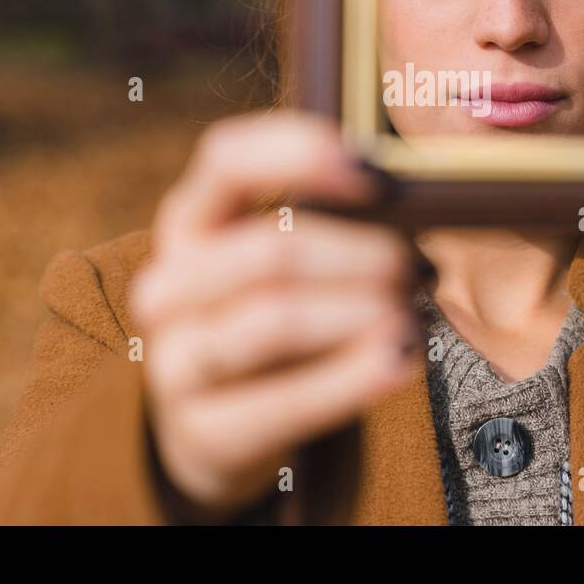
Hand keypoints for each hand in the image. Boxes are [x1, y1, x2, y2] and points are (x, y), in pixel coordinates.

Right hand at [128, 110, 423, 518]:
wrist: (224, 430)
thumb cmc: (278, 319)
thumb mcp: (291, 260)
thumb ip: (335, 217)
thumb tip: (411, 185)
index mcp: (191, 221)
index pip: (226, 161)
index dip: (298, 152)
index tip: (375, 173)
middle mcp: (168, 283)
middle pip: (270, 250)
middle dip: (360, 255)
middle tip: (415, 266)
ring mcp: (174, 359)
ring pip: (276, 319)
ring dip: (360, 312)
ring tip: (412, 315)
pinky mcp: (199, 430)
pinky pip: (283, 398)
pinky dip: (351, 376)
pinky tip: (400, 359)